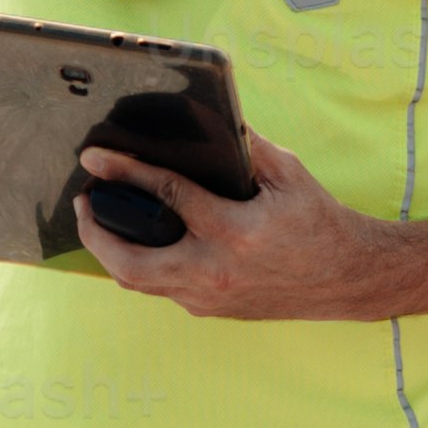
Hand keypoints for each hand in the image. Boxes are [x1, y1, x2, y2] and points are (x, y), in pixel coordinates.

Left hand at [75, 126, 395, 322]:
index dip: (125, 172)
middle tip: (82, 202)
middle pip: (130, 262)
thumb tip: (201, 118)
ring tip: (97, 220)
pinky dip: (141, 264)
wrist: (346, 277)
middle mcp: (216, 271)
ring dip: (110, 252)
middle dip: (94, 233)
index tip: (93, 158)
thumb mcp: (288, 172)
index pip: (167, 196)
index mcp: (236, 232)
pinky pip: (161, 288)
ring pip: (138, 282)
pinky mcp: (210, 309)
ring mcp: (210, 297)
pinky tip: (134, 240)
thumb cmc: (318, 220)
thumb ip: (244, 145)